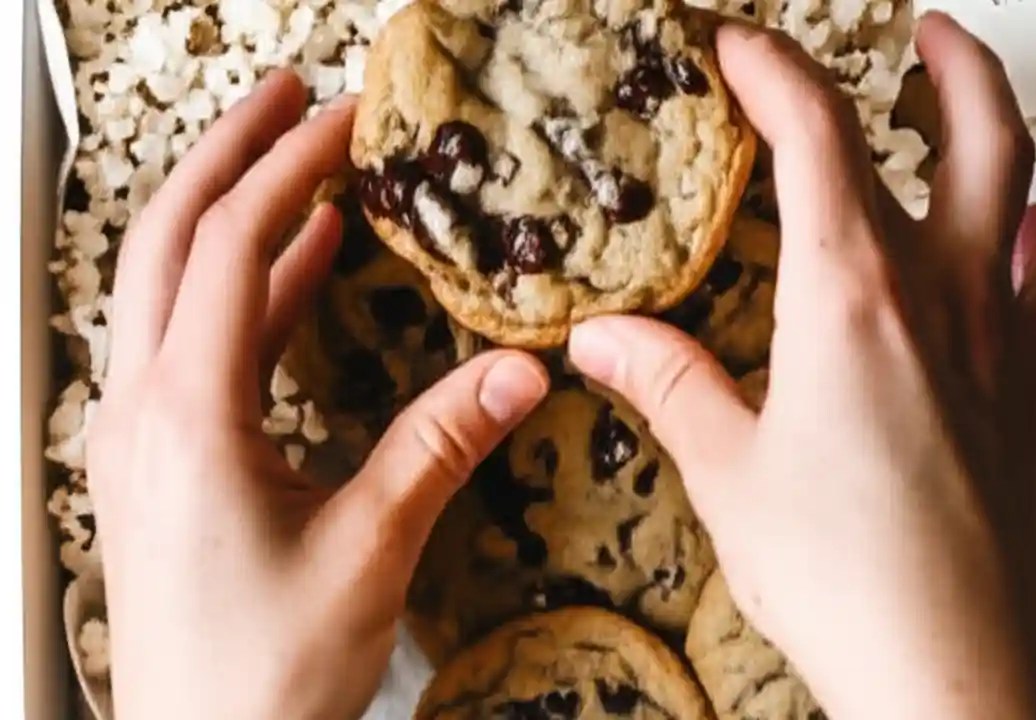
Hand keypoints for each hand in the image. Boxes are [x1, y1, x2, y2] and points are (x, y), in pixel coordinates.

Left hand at [86, 70, 547, 719]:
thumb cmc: (263, 675)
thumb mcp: (368, 552)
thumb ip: (440, 445)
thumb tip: (520, 367)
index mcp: (186, 418)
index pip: (232, 248)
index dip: (289, 169)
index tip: (346, 119)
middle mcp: (143, 411)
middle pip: (168, 240)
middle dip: (228, 155)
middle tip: (287, 96)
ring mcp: (143, 435)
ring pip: (168, 286)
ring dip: (228, 214)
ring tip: (291, 163)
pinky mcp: (161, 461)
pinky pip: (192, 345)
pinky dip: (244, 293)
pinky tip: (297, 274)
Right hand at [568, 14, 1035, 719]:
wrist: (945, 666)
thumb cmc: (846, 577)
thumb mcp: (725, 471)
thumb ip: (668, 385)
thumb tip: (609, 340)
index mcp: (850, 298)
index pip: (817, 134)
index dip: (773, 71)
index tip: (737, 48)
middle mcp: (937, 300)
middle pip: (966, 130)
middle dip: (941, 60)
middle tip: (916, 30)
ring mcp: (996, 342)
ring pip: (1023, 192)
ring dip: (997, 130)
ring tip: (967, 112)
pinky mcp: (1023, 394)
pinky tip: (1034, 243)